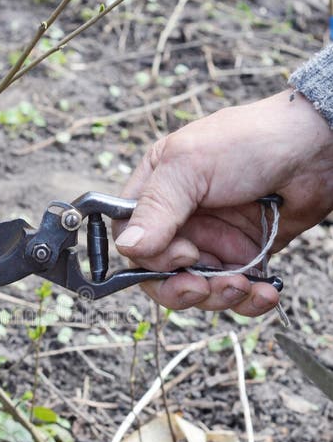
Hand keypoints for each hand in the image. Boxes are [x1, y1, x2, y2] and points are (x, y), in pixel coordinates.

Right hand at [114, 90, 332, 314]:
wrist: (316, 149)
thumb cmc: (251, 142)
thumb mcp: (190, 166)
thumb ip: (156, 207)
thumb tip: (127, 247)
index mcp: (156, 190)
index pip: (132, 241)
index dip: (151, 260)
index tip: (184, 255)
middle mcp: (180, 219)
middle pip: (159, 274)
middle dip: (182, 288)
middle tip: (204, 286)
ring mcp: (212, 239)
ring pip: (196, 289)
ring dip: (218, 296)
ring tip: (243, 285)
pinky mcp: (243, 256)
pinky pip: (234, 291)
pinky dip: (248, 300)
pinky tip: (265, 291)